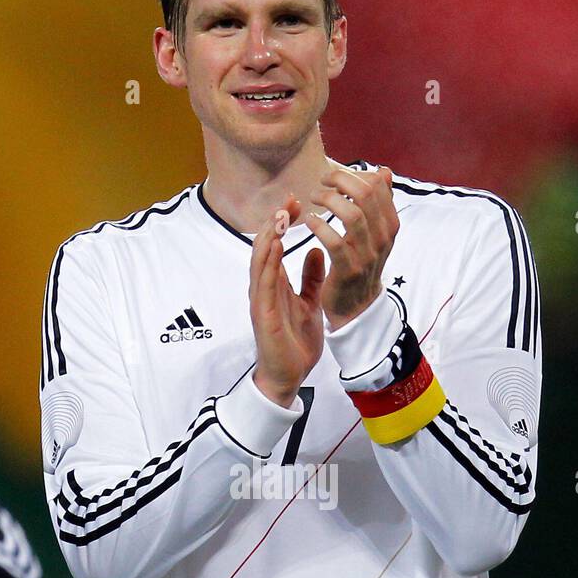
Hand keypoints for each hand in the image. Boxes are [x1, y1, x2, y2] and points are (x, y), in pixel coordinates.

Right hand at [249, 193, 324, 406]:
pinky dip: (268, 264)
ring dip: (268, 236)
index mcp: (275, 285)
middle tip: (288, 200)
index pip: (275, 246)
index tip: (296, 202)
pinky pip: (264, 284)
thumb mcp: (310, 303)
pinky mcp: (262, 314)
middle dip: (274, 223)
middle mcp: (264, 289)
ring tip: (279, 214)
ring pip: (260, 261)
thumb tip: (317, 251)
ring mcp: (260, 300)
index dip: (282, 224)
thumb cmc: (295, 343)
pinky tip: (276, 246)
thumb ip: (310, 279)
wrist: (288, 376)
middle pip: (265, 248)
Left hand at [306, 164, 398, 327]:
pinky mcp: (349, 270)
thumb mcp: (376, 232)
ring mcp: (368, 255)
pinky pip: (335, 242)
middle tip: (321, 182)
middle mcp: (383, 238)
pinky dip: (319, 227)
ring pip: (352, 215)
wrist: (358, 306)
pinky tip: (310, 221)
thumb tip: (384, 171)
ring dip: (329, 200)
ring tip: (314, 199)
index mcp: (390, 224)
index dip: (353, 174)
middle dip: (339, 181)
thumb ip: (379, 202)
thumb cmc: (362, 263)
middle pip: (365, 195)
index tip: (334, 178)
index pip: (377, 185)